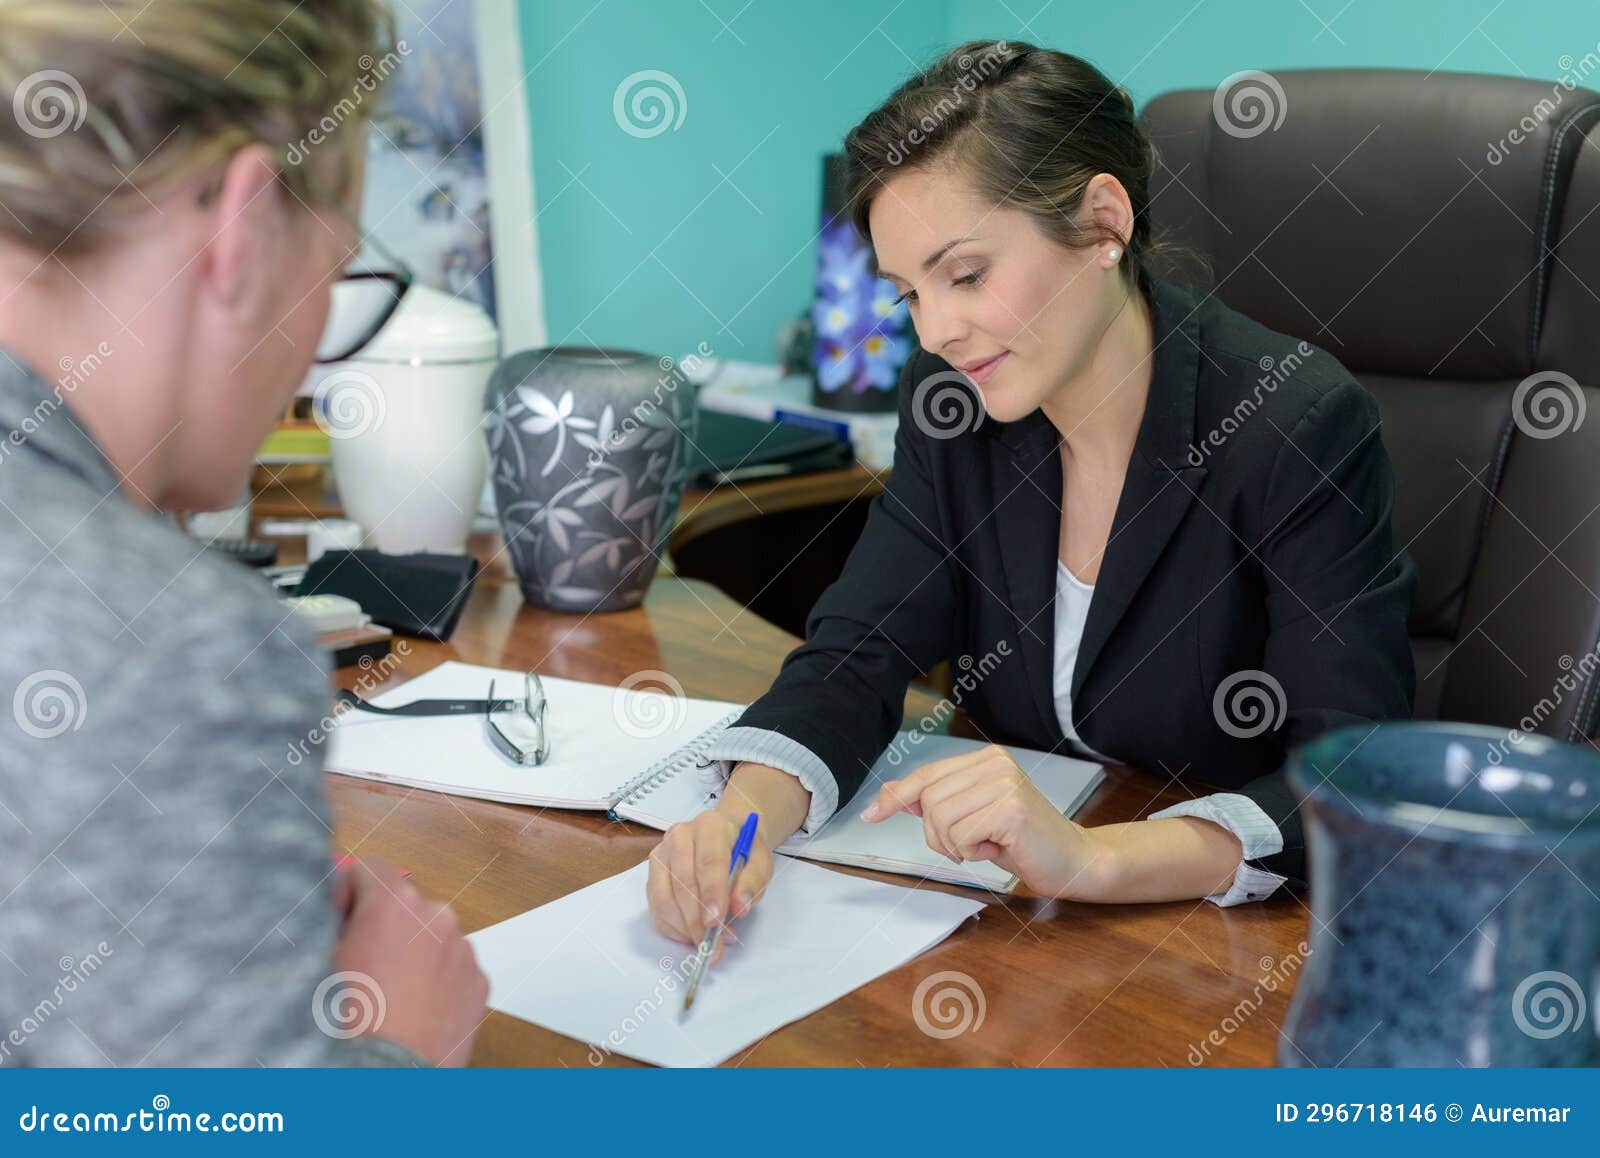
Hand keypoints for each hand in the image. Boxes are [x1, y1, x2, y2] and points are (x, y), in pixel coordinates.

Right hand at [331, 858, 488, 1065]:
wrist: (386, 1080)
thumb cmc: (347, 1027)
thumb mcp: (318, 963)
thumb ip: (328, 921)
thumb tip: (334, 905)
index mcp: (394, 904)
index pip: (369, 867)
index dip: (349, 892)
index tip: (341, 918)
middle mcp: (437, 917)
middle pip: (404, 903)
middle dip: (383, 926)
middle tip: (361, 966)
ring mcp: (463, 949)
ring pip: (431, 935)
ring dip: (412, 952)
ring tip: (387, 995)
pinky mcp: (479, 980)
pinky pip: (453, 966)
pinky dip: (435, 979)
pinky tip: (413, 1009)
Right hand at [644, 761, 809, 959]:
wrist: (727, 836)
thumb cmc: (744, 850)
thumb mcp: (760, 862)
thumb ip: (752, 883)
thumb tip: (739, 907)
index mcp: (710, 825)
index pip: (708, 861)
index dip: (711, 894)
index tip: (716, 922)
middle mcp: (679, 836)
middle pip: (682, 883)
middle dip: (697, 920)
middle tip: (714, 945)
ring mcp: (661, 855)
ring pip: (663, 898)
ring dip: (685, 928)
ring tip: (707, 943)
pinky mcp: (652, 875)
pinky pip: (656, 909)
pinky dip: (673, 929)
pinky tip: (692, 935)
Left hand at [862, 744, 1108, 898]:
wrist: (1074, 862)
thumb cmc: (1024, 842)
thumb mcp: (973, 817)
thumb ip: (936, 802)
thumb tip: (890, 794)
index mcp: (986, 759)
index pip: (926, 775)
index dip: (895, 797)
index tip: (871, 814)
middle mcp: (995, 763)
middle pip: (928, 801)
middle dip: (938, 835)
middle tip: (970, 845)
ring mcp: (1004, 783)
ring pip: (939, 820)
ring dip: (955, 846)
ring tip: (986, 846)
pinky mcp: (1010, 809)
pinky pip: (960, 837)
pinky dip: (973, 853)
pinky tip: (999, 850)